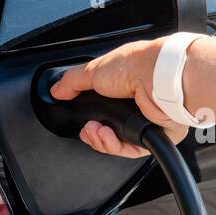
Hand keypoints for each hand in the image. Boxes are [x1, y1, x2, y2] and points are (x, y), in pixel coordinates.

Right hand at [48, 37, 188, 158]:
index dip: (87, 118)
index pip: (101, 108)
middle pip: (107, 129)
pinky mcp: (152, 134)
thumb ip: (72, 81)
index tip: (78, 120)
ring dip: (101, 140)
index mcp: (123, 86)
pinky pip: (131, 150)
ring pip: (117, 142)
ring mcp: (144, 120)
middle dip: (93, 133)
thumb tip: (56, 89)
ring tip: (95, 131)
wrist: (159, 78)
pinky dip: (115, 146)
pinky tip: (107, 136)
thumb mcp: (94, 70)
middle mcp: (134, 104)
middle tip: (87, 129)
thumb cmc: (136, 65)